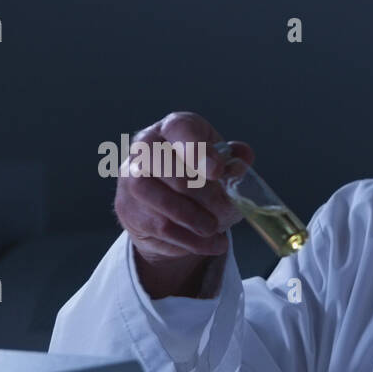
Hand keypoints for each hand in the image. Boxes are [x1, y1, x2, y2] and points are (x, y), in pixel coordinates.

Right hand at [115, 111, 251, 295]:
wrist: (169, 209)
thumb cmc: (199, 179)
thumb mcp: (221, 166)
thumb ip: (235, 161)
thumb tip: (243, 157)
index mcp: (173, 129)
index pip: (180, 128)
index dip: (199, 150)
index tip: (218, 172)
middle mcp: (145, 148)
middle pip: (166, 166)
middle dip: (202, 192)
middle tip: (223, 207)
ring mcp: (132, 180)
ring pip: (162, 201)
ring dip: (196, 219)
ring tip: (215, 228)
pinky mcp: (129, 210)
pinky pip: (163, 229)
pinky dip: (193, 240)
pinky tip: (212, 243)